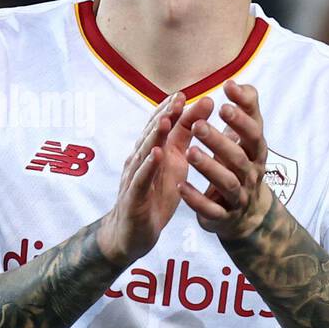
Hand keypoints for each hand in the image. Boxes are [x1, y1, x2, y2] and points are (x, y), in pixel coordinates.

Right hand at [97, 92, 214, 266]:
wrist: (131, 235)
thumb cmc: (154, 199)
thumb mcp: (174, 167)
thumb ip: (182, 143)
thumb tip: (197, 116)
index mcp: (156, 152)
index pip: (164, 127)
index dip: (173, 110)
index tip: (187, 92)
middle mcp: (142, 160)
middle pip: (152, 134)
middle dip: (166, 114)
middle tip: (179, 97)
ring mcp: (135, 177)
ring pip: (144, 152)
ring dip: (155, 135)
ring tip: (167, 120)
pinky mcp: (133, 197)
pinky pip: (141, 179)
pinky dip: (148, 166)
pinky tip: (156, 155)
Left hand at [178, 80, 274, 240]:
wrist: (247, 214)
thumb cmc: (240, 164)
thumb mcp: (245, 138)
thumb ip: (244, 109)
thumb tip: (236, 83)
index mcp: (255, 152)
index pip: (254, 131)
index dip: (242, 115)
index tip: (225, 96)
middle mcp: (251, 174)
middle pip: (239, 157)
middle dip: (219, 140)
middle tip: (197, 125)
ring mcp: (239, 196)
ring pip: (227, 182)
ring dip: (208, 167)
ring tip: (189, 152)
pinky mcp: (224, 217)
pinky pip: (212, 209)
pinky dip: (197, 199)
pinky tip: (180, 185)